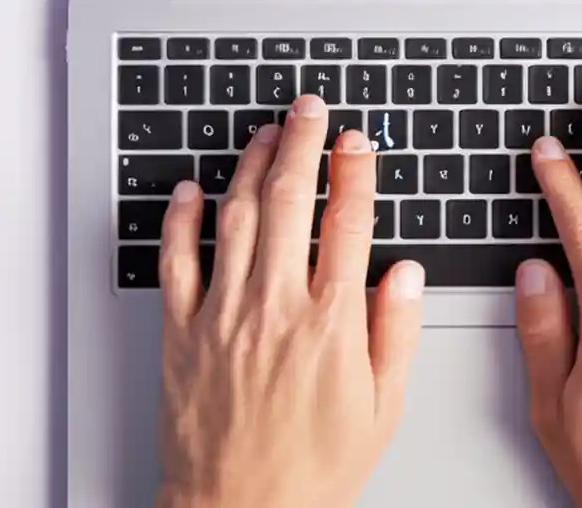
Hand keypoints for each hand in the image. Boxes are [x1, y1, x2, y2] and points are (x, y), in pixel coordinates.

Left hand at [155, 95, 424, 507]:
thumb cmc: (312, 470)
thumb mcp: (382, 408)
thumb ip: (396, 332)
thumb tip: (404, 272)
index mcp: (330, 323)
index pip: (348, 222)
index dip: (355, 171)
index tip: (358, 142)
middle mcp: (275, 307)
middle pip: (288, 201)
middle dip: (302, 143)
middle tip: (309, 110)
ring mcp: (223, 315)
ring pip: (234, 217)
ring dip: (250, 165)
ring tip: (265, 133)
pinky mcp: (181, 332)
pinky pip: (176, 261)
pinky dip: (181, 219)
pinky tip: (193, 190)